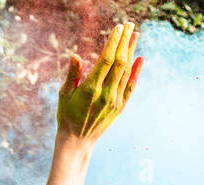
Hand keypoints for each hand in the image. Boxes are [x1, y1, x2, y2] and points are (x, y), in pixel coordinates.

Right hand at [56, 22, 141, 144]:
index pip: (107, 60)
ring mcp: (115, 101)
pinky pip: (130, 86)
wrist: (78, 140)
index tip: (118, 28)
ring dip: (131, 52)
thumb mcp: (64, 94)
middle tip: (130, 25)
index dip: (114, 42)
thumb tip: (76, 55)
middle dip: (125, 42)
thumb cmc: (66, 114)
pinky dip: (136, 72)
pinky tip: (139, 58)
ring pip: (126, 72)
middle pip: (120, 63)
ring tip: (135, 35)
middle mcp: (106, 94)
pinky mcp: (120, 107)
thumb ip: (72, 74)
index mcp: (90, 88)